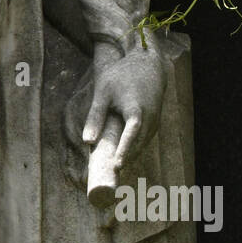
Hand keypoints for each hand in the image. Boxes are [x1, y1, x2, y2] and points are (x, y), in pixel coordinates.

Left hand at [82, 43, 164, 169]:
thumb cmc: (121, 77)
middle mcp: (149, 118)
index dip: (125, 150)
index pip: (132, 134)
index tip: (117, 166)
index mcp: (136, 109)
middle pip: (138, 144)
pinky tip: (123, 157)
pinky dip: (135, 149)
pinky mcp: (154, 123)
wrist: (147, 66)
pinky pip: (145, 140)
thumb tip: (87, 141)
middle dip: (126, 160)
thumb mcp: (103, 92)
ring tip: (113, 171)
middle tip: (109, 176)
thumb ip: (95, 116)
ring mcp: (154, 121)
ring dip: (130, 156)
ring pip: (142, 144)